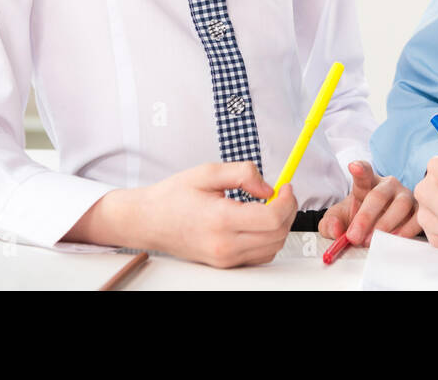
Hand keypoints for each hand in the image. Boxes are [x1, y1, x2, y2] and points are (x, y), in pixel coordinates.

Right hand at [133, 161, 296, 267]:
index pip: (271, 218)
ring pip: (273, 248)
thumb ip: (243, 173)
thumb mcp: (207, 172)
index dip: (287, 200)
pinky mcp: (225, 264)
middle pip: (277, 234)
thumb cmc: (174, 196)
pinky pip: (260, 256)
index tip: (286, 186)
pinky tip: (260, 221)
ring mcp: (224, 259)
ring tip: (270, 205)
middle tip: (282, 193)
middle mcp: (224, 245)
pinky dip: (269, 239)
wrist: (149, 220)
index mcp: (220, 220)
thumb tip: (268, 187)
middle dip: (288, 210)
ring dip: (280, 225)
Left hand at [318, 160, 420, 244]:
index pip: (364, 171)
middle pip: (379, 195)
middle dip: (365, 217)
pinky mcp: (419, 210)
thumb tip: (336, 229)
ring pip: (401, 206)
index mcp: (368, 182)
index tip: (353, 167)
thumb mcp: (339, 219)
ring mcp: (406, 196)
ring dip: (386, 226)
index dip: (360, 169)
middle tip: (354, 236)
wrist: (376, 225)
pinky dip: (406, 231)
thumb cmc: (358, 217)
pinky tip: (394, 239)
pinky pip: (417, 218)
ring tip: (373, 241)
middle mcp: (389, 185)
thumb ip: (330, 223)